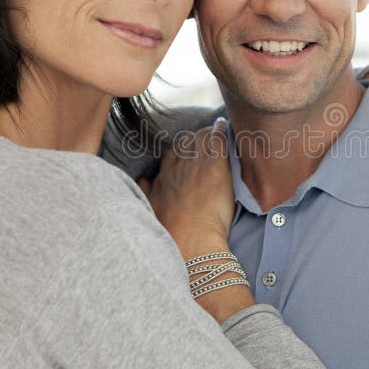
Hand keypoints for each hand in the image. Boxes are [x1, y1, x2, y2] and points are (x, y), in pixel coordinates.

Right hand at [139, 118, 235, 257]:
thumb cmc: (173, 233)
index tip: (191, 153)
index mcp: (164, 176)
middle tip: (208, 143)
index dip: (183, 150)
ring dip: (210, 135)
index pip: (172, 152)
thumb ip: (146, 192)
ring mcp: (197, 163)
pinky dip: (221, 130)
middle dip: (197, 139)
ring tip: (218, 135)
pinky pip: (217, 138)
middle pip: (187, 140)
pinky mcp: (215, 165)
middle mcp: (178, 165)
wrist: (191, 240)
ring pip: (202, 136)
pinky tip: (225, 127)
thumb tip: (143, 180)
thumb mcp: (150, 210)